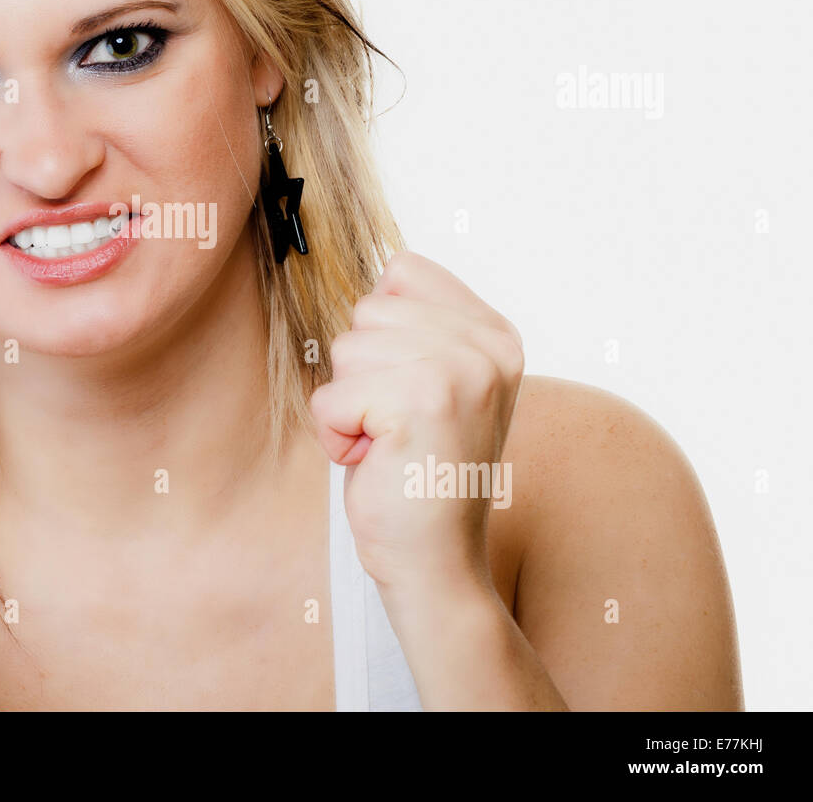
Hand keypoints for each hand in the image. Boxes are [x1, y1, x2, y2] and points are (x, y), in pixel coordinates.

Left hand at [309, 251, 524, 596]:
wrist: (436, 561)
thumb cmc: (418, 471)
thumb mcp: (436, 381)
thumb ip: (420, 324)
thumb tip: (383, 266)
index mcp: (496, 333)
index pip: (403, 270)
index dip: (383, 331)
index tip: (409, 387)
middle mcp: (487, 347)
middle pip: (368, 309)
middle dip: (361, 372)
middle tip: (396, 425)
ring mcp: (459, 372)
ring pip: (346, 349)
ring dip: (348, 404)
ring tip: (388, 443)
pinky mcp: (419, 404)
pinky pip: (331, 396)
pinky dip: (335, 434)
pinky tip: (375, 461)